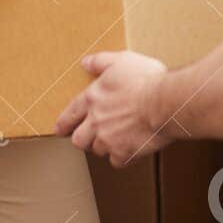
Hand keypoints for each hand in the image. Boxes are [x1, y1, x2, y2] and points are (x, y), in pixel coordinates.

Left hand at [55, 51, 170, 166]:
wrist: (164, 102)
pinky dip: (122, 157)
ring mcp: (109, 140)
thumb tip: (85, 62)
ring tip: (115, 140)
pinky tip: (130, 149)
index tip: (59, 129)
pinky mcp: (124, 153)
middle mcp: (96, 122)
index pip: (71, 114)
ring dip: (104, 146)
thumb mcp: (121, 61)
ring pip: (98, 150)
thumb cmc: (144, 80)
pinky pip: (117, 161)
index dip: (64, 122)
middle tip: (88, 137)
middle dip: (82, 139)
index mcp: (92, 99)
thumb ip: (101, 61)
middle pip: (79, 139)